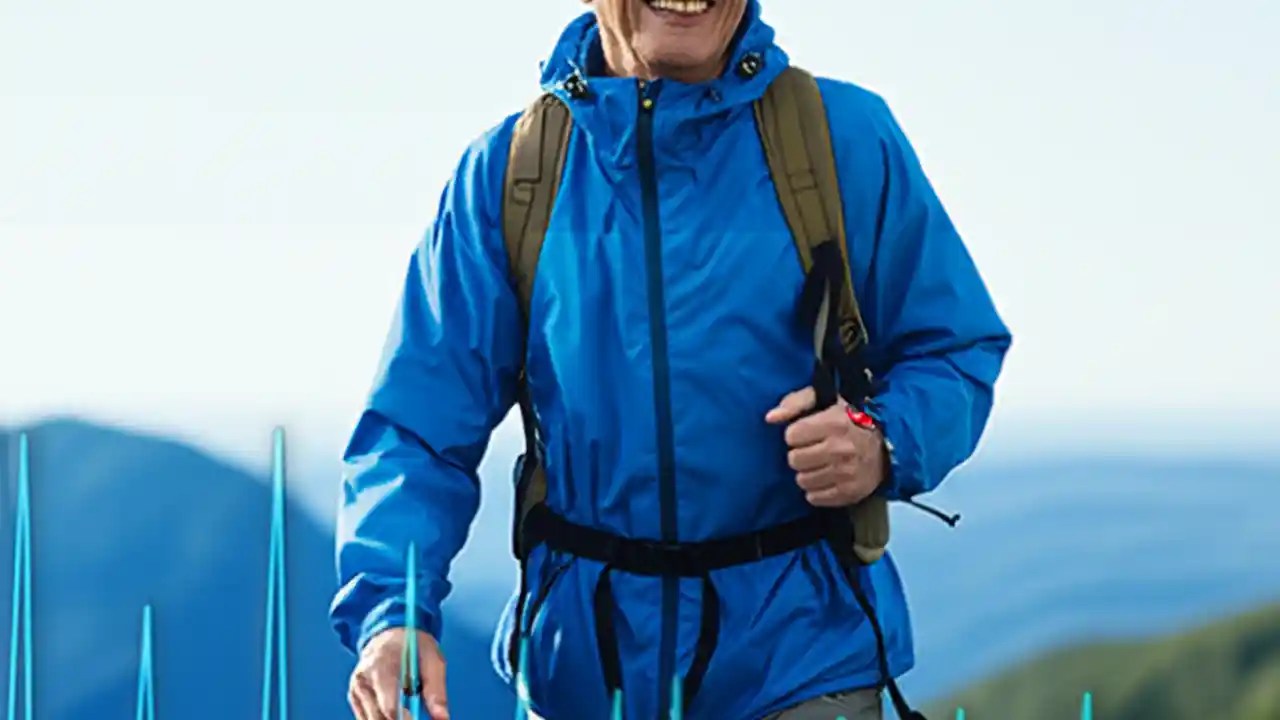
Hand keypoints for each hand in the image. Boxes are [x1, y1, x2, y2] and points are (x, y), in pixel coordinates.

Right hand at [348, 627, 448, 719]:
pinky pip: (368, 718)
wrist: (390, 633)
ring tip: (410, 712)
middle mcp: (363, 681)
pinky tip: (399, 711)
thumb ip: (436, 690)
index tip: (418, 719)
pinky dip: (383, 719)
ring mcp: (356, 690)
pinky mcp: (355, 698)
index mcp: (381, 669)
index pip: (389, 707)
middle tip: (416, 716)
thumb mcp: (432, 660)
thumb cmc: (413, 645)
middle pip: (379, 718)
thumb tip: (443, 718)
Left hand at [765, 386, 886, 506]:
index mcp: (833, 423)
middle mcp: (839, 449)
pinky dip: (817, 490)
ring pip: (802, 480)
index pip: (791, 436)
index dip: (797, 434)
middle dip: (801, 454)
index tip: (808, 433)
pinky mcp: (849, 493)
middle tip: (814, 450)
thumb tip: (770, 417)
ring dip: (808, 472)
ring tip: (821, 464)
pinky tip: (826, 477)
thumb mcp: (825, 399)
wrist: (888, 444)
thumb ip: (794, 403)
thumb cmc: (851, 419)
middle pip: (794, 460)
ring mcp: (845, 474)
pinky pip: (814, 498)